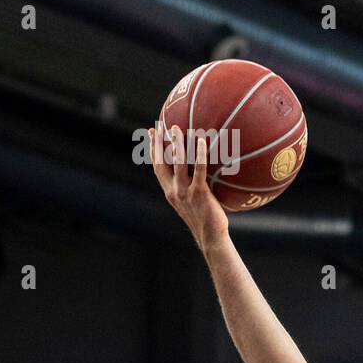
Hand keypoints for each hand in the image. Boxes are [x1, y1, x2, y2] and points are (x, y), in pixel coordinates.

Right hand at [150, 124, 228, 250]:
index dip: (153, 150)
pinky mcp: (198, 193)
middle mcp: (173, 191)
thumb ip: (195, 187)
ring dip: (175, 145)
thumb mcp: (196, 203)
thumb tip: (207, 170)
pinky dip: (199, 154)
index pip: (157, 167)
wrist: (212, 237)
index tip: (151, 133)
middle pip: (161, 162)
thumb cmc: (208, 220)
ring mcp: (184, 192)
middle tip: (159, 125)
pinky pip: (198, 169)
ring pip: (176, 163)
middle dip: (157, 143)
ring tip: (176, 129)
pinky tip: (202, 142)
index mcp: (170, 192)